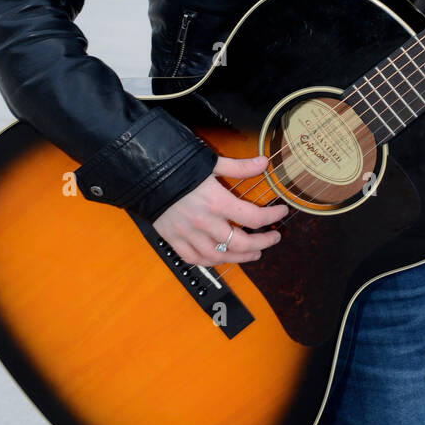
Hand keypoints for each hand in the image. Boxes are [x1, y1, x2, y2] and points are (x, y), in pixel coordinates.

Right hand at [152, 153, 288, 266]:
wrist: (143, 174)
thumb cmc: (177, 166)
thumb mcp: (211, 162)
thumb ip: (239, 167)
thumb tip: (264, 162)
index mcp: (217, 201)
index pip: (253, 217)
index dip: (272, 217)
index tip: (281, 212)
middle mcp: (205, 222)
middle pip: (241, 243)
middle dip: (262, 243)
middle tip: (273, 239)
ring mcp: (188, 234)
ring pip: (220, 256)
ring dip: (241, 257)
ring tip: (253, 253)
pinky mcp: (174, 240)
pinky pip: (196, 259)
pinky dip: (211, 262)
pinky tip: (222, 257)